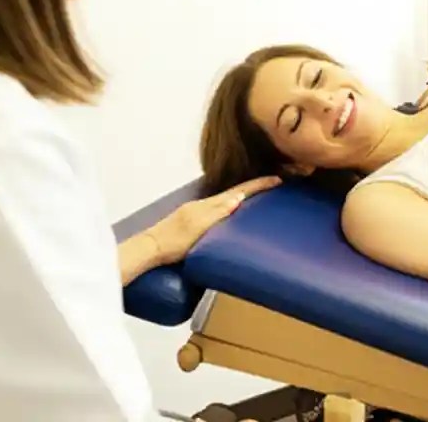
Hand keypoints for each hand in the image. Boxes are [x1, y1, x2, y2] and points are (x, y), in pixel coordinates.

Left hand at [146, 176, 281, 264]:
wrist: (150, 249)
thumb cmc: (173, 243)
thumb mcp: (198, 228)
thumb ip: (218, 213)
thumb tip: (239, 198)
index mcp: (208, 206)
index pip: (239, 191)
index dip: (258, 185)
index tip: (277, 179)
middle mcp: (204, 205)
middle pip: (234, 192)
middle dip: (254, 187)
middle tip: (273, 184)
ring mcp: (197, 212)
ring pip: (226, 199)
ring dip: (244, 195)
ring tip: (259, 197)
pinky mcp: (192, 221)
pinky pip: (218, 208)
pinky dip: (231, 205)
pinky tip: (232, 212)